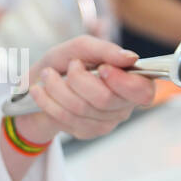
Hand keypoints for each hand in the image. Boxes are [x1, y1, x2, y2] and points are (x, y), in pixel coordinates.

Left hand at [14, 36, 155, 143]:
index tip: (102, 68)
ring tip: (47, 74)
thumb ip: (104, 50)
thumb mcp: (80, 48)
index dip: (122, 82)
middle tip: (69, 65)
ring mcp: (106, 122)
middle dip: (78, 79)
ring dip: (56, 87)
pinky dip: (48, 100)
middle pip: (105, 99)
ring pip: (81, 108)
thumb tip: (130, 58)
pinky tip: (40, 90)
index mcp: (131, 80)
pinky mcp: (86, 132)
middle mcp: (124, 104)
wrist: (38, 85)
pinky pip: (66, 118)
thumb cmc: (64, 63)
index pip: (142, 91)